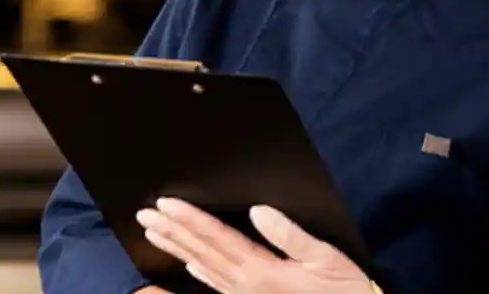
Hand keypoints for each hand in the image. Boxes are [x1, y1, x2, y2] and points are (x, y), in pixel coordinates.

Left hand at [136, 197, 371, 293]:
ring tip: (153, 233)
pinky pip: (217, 286)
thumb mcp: (325, 258)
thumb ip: (290, 236)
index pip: (216, 237)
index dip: (189, 218)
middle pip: (202, 251)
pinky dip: (198, 273)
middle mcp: (247, 285)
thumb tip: (259, 210)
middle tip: (144, 214)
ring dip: (177, 248)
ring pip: (203, 267)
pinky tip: (188, 264)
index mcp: (261, 270)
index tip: (165, 203)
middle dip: (172, 231)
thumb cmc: (344, 289)